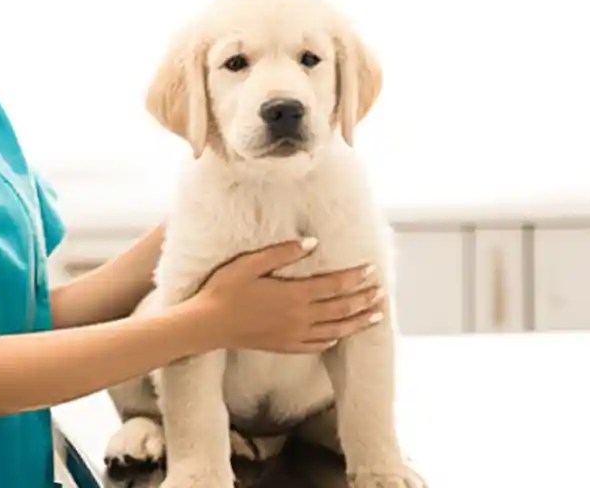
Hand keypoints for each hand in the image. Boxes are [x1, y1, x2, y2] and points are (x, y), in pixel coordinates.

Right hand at [187, 239, 383, 353]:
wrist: (208, 325)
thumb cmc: (225, 290)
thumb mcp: (250, 264)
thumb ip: (282, 253)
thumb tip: (312, 242)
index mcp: (294, 294)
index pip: (334, 284)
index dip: (355, 277)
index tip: (371, 269)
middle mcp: (300, 317)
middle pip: (341, 307)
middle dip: (364, 298)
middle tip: (382, 291)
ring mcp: (294, 334)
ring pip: (336, 329)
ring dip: (358, 321)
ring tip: (376, 315)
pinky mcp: (285, 346)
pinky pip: (317, 345)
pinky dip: (333, 340)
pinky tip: (340, 336)